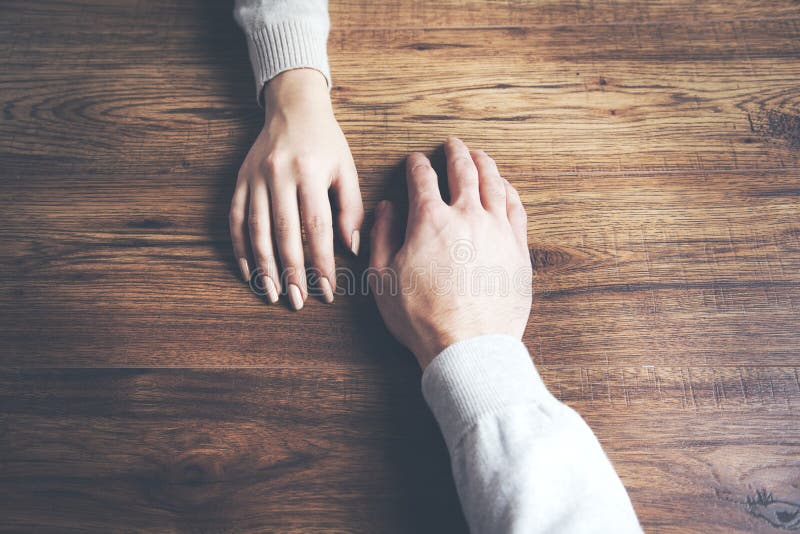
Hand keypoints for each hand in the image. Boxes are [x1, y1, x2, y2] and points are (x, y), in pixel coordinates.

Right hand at [230, 69, 362, 309]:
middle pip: (284, 233)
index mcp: (310, 172)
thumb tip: (350, 249)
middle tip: (297, 301)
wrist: (293, 107)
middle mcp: (279, 175)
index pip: (317, 227)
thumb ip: (351, 209)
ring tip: (271, 293)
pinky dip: (240, 247)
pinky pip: (235, 218)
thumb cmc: (327, 142)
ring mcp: (255, 178)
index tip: (326, 289)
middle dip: (291, 272)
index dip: (321, 261)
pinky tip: (248, 271)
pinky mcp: (240, 179)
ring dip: (264, 266)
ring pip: (256, 229)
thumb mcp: (347, 170)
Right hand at [369, 138, 531, 368]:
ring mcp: (497, 230)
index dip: (415, 165)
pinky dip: (509, 190)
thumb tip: (387, 208)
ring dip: (484, 164)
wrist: (468, 347)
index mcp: (430, 221)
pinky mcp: (518, 249)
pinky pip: (516, 207)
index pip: (422, 179)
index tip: (414, 161)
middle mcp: (467, 216)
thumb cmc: (422, 318)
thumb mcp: (382, 279)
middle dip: (455, 152)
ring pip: (494, 183)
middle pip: (463, 170)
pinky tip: (505, 187)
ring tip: (479, 155)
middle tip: (451, 144)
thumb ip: (382, 237)